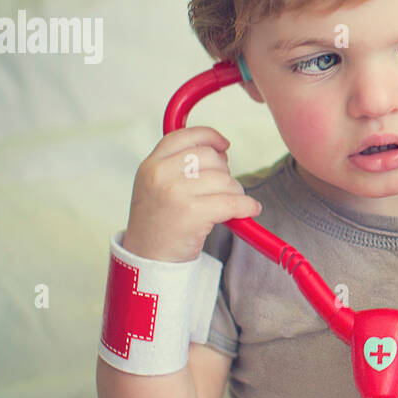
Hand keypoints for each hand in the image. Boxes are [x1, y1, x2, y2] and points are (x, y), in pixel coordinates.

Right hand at [121, 127, 260, 262]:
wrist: (148, 261)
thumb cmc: (158, 224)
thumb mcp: (155, 186)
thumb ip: (178, 165)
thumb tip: (219, 150)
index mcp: (151, 164)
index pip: (185, 136)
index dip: (209, 136)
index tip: (224, 145)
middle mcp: (160, 174)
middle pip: (210, 156)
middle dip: (225, 171)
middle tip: (223, 189)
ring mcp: (175, 193)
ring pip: (225, 179)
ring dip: (235, 192)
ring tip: (228, 205)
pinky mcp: (192, 213)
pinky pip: (232, 202)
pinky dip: (246, 206)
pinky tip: (249, 210)